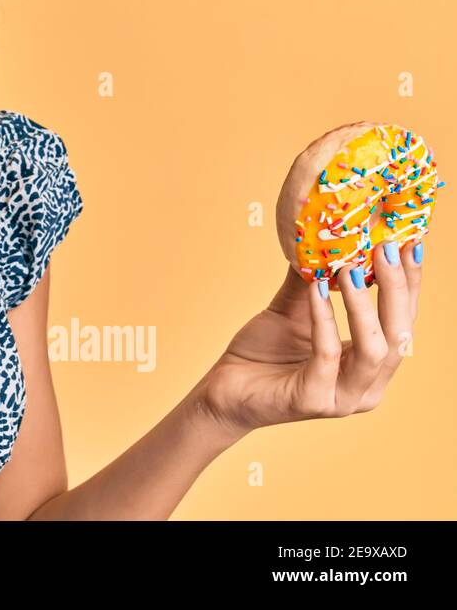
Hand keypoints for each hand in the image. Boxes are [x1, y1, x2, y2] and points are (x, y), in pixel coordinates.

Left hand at [199, 238, 422, 438]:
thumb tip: (324, 236)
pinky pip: (327, 355)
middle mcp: (367, 385)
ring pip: (374, 350)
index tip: (412, 244)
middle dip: (397, 289)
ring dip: (363, 306)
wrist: (226, 389)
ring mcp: (342, 398)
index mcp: (371, 364)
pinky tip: (315, 290)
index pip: (403, 321)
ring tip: (350, 269)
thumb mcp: (293, 310)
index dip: (410, 284)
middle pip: (399, 335)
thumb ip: (314, 280)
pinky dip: (324, 319)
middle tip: (386, 249)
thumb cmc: (264, 352)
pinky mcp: (313, 400)